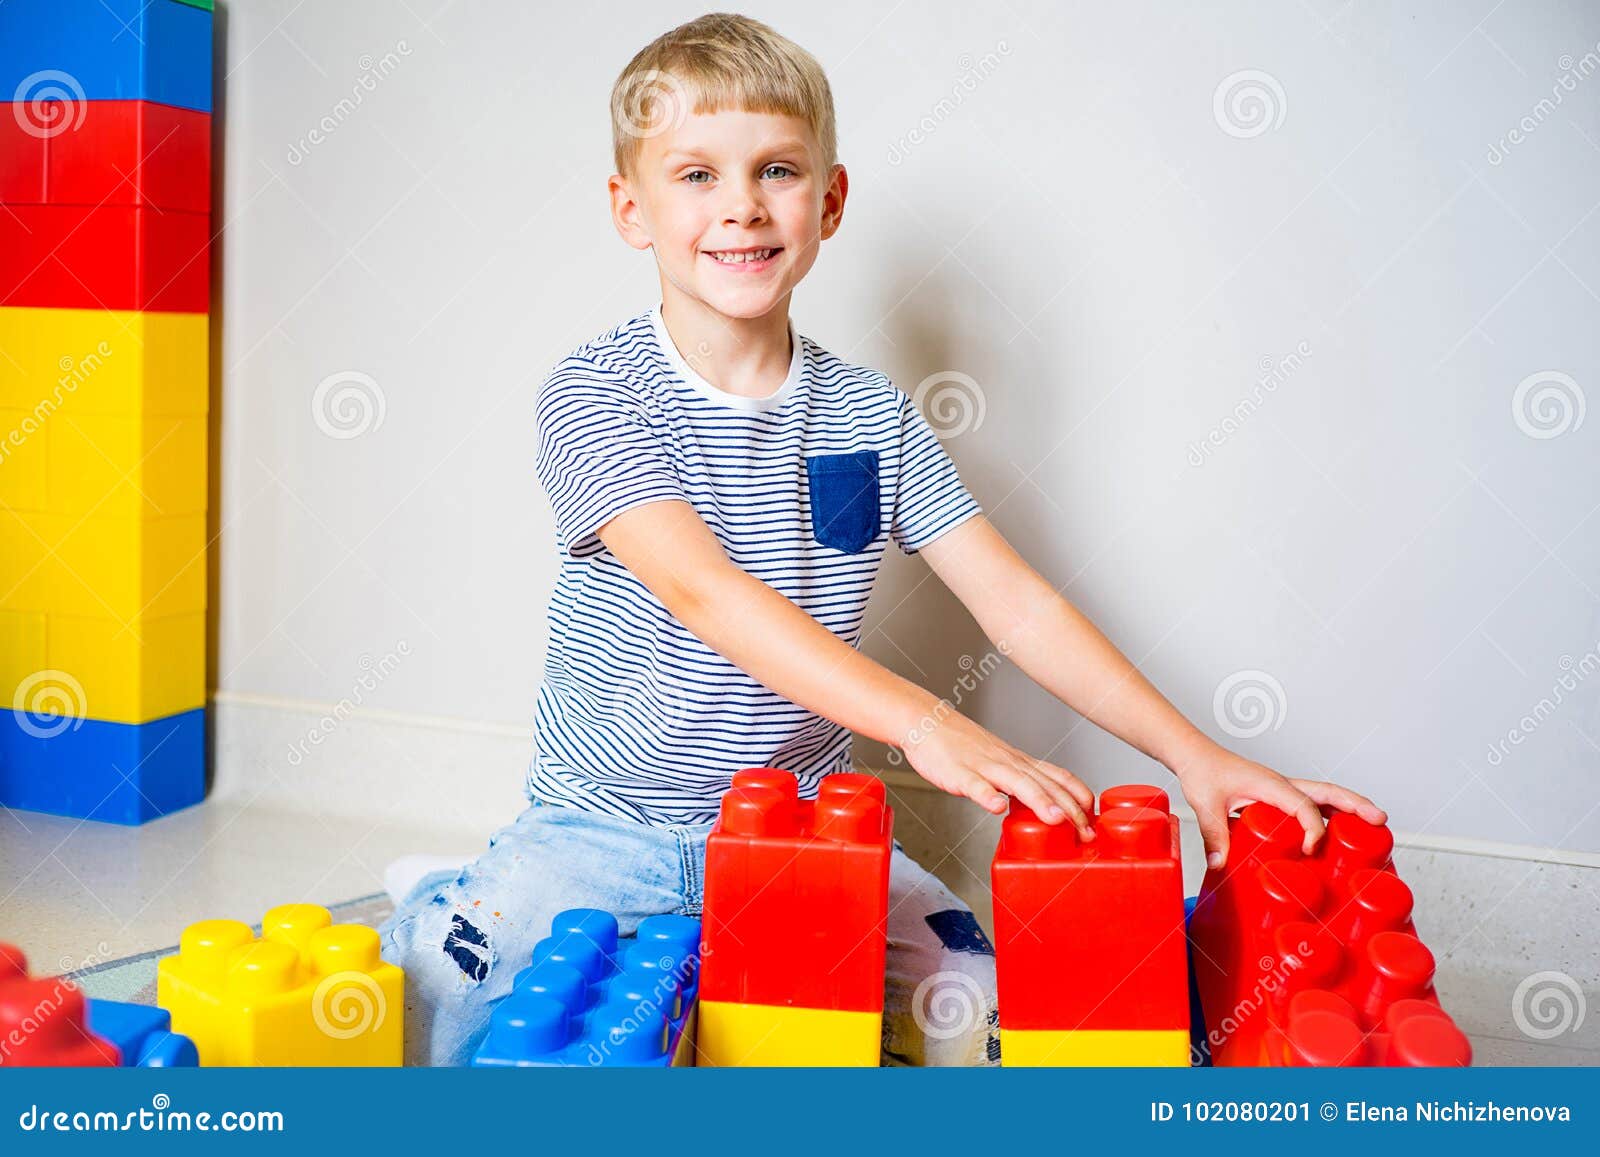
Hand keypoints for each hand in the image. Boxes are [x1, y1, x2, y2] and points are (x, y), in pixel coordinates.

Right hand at [900, 707, 1094, 837]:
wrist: (926, 721)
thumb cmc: (960, 745)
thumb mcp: (998, 761)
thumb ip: (1019, 781)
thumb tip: (1041, 804)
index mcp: (1018, 762)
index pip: (1057, 777)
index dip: (1078, 796)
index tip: (1094, 816)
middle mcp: (1007, 762)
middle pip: (1044, 784)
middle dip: (1069, 809)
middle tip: (1087, 831)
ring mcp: (983, 766)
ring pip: (1016, 783)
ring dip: (1038, 801)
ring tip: (1056, 819)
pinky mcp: (958, 772)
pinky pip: (973, 784)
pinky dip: (986, 795)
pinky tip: (995, 808)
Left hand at [1171, 740, 1386, 868]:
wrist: (1195, 756)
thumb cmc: (1202, 773)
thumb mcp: (1205, 804)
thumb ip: (1213, 834)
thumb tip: (1220, 864)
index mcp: (1270, 784)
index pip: (1304, 806)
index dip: (1313, 828)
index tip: (1310, 850)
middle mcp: (1282, 784)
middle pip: (1328, 792)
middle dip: (1356, 805)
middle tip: (1381, 820)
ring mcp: (1282, 788)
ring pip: (1325, 795)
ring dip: (1350, 807)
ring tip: (1376, 825)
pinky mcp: (1278, 795)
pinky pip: (1312, 802)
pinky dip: (1332, 812)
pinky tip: (1340, 830)